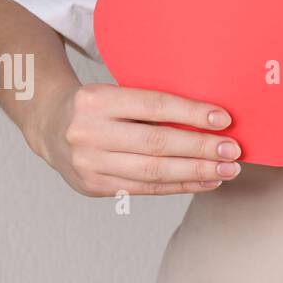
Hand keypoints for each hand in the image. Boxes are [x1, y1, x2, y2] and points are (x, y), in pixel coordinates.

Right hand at [29, 83, 239, 196]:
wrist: (48, 126)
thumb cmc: (96, 107)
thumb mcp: (114, 93)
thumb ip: (150, 106)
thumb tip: (211, 120)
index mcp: (96, 100)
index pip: (153, 106)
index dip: (191, 114)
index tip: (224, 119)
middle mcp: (88, 133)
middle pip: (156, 144)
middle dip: (201, 149)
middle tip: (233, 150)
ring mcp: (88, 164)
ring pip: (154, 172)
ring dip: (197, 172)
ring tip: (227, 170)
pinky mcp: (94, 187)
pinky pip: (146, 189)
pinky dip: (180, 186)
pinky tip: (206, 181)